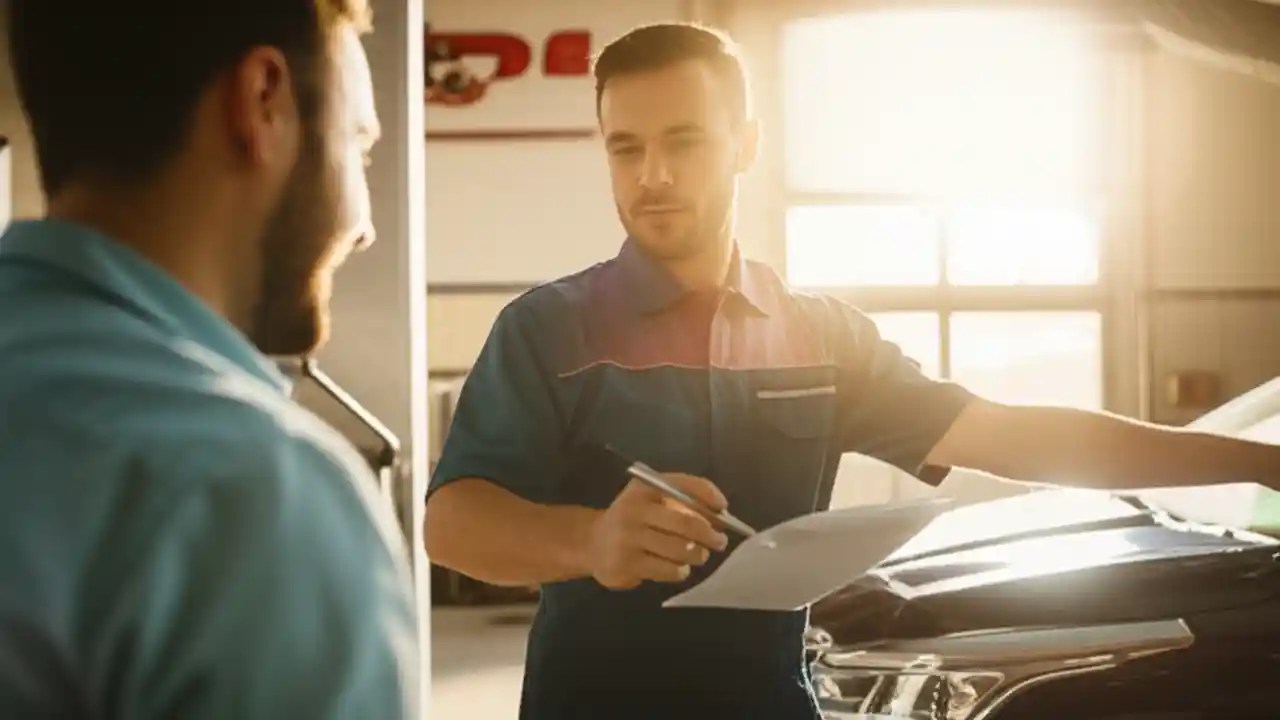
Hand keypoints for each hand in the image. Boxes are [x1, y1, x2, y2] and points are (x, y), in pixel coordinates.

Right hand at [586, 474, 730, 589]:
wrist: (591, 542)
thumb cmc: (632, 519)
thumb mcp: (649, 499)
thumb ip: (681, 501)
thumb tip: (719, 514)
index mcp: (644, 487)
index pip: (685, 485)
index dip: (709, 496)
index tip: (723, 508)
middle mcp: (634, 509)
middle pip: (685, 523)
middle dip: (710, 534)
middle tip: (720, 541)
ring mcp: (628, 538)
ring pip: (679, 550)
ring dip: (698, 555)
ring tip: (699, 556)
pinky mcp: (626, 564)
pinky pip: (667, 570)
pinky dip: (680, 570)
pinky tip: (678, 568)